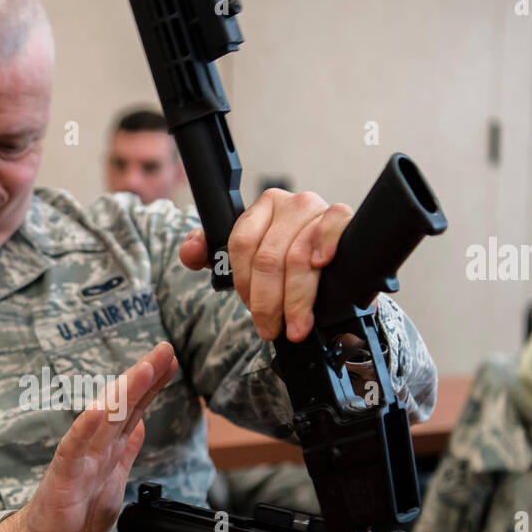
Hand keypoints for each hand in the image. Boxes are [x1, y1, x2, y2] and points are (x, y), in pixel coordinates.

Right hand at [0, 341, 177, 531]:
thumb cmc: (74, 515)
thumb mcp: (113, 480)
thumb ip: (126, 450)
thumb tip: (143, 424)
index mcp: (111, 449)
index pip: (136, 410)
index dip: (154, 385)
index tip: (171, 359)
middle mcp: (97, 447)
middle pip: (124, 406)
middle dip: (144, 377)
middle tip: (164, 349)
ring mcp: (80, 459)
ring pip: (105, 420)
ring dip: (124, 393)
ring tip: (143, 369)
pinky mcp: (63, 476)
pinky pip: (74, 449)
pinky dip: (85, 428)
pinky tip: (96, 409)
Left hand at [179, 188, 353, 341]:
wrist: (331, 265)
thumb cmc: (286, 262)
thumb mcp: (246, 260)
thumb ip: (211, 255)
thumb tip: (190, 253)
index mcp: (262, 208)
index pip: (241, 245)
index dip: (245, 284)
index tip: (252, 310)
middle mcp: (289, 204)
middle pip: (268, 258)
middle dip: (267, 302)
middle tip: (270, 328)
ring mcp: (316, 208)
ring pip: (298, 257)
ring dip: (296, 299)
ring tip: (296, 326)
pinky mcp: (341, 216)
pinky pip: (333, 226)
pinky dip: (326, 244)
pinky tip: (321, 264)